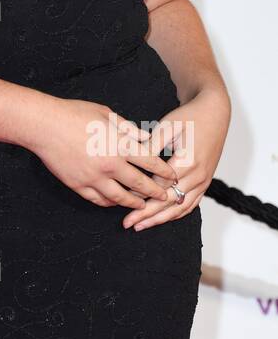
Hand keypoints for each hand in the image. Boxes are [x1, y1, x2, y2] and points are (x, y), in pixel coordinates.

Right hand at [35, 97, 180, 210]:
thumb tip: (142, 138)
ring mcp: (93, 177)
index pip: (150, 162)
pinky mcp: (78, 185)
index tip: (173, 177)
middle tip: (165, 197)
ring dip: (134, 202)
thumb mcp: (105, 114)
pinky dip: (109, 203)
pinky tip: (115, 202)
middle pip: (139, 184)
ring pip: (120, 197)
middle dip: (155, 192)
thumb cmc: (74, 114)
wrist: (44, 125)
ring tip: (142, 205)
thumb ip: (127, 128)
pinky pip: (98, 199)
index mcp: (119, 145)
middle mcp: (110, 164)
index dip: (164, 171)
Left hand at [121, 87, 229, 230]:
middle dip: (147, 215)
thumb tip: (132, 159)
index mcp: (187, 162)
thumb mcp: (168, 126)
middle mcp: (198, 176)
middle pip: (169, 202)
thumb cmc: (190, 117)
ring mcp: (203, 181)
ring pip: (180, 207)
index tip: (123, 203)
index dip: (141, 196)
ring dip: (160, 218)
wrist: (214, 112)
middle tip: (128, 223)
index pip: (160, 187)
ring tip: (140, 226)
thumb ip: (151, 145)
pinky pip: (191, 203)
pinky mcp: (205, 181)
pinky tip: (161, 219)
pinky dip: (175, 213)